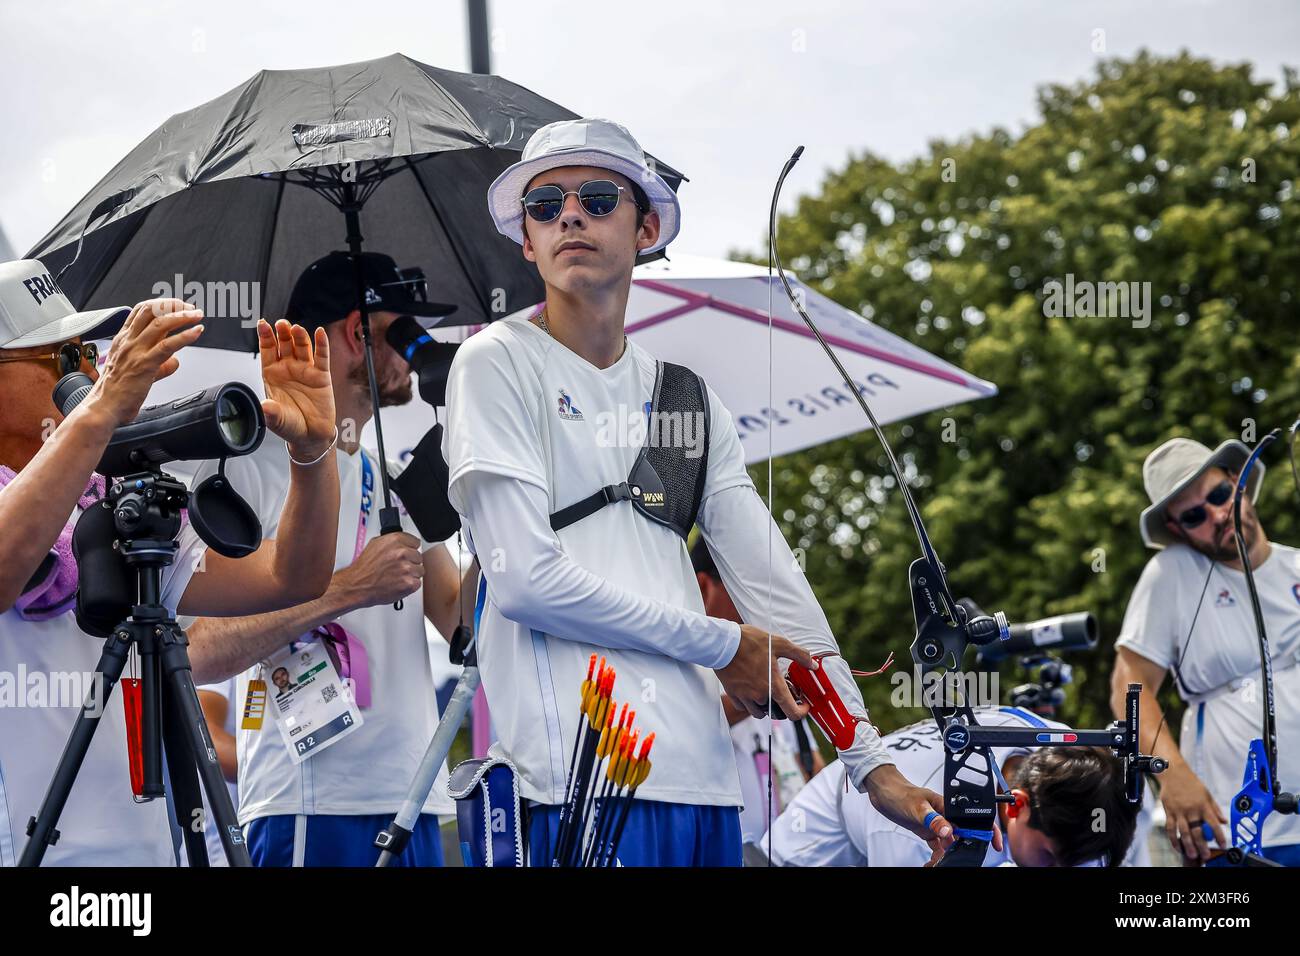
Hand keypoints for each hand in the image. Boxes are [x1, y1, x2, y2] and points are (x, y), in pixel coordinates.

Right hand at [85, 298, 203, 425]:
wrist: (103, 408)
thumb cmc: (116, 394)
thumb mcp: (138, 373)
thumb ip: (159, 365)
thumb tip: (175, 361)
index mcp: (123, 340)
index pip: (140, 311)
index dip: (160, 304)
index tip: (176, 305)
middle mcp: (128, 342)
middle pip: (150, 311)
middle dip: (173, 305)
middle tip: (189, 307)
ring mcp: (136, 352)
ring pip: (161, 324)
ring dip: (183, 316)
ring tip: (197, 316)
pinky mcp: (145, 365)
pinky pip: (168, 345)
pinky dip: (185, 336)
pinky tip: (197, 331)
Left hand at [258, 319, 334, 458]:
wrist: (311, 436)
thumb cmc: (291, 426)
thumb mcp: (277, 420)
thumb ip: (272, 413)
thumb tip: (266, 407)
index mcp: (272, 375)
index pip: (267, 350)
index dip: (265, 337)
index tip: (262, 325)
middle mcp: (288, 369)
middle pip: (284, 344)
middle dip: (282, 333)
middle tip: (281, 324)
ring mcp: (305, 370)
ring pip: (301, 347)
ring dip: (299, 336)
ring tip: (296, 329)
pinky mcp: (321, 375)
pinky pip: (321, 357)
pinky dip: (321, 344)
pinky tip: (319, 333)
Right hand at [334, 532, 422, 608]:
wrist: (357, 585)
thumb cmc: (364, 568)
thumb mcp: (375, 544)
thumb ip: (392, 542)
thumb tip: (403, 542)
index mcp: (395, 540)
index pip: (416, 543)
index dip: (409, 550)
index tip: (404, 555)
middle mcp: (401, 553)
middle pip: (418, 557)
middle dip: (410, 562)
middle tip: (397, 568)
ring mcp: (406, 568)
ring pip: (419, 570)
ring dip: (410, 574)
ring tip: (396, 576)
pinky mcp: (408, 583)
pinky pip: (418, 583)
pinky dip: (410, 585)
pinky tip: (398, 583)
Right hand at [716, 624, 812, 720]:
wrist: (723, 643)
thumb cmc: (750, 642)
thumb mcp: (779, 643)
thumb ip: (799, 655)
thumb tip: (813, 665)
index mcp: (774, 686)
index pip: (792, 712)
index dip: (801, 712)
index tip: (803, 705)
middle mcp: (760, 696)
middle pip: (775, 712)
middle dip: (782, 706)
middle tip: (782, 693)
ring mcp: (745, 697)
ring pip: (758, 712)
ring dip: (765, 707)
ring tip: (767, 692)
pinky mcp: (732, 693)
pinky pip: (743, 706)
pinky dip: (749, 703)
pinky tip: (751, 690)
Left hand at [864, 763, 1004, 865]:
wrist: (882, 791)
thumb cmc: (899, 792)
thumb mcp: (917, 807)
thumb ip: (933, 820)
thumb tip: (948, 832)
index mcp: (948, 805)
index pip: (974, 819)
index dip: (987, 832)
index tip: (994, 845)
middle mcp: (945, 815)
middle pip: (964, 834)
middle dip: (964, 848)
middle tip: (958, 859)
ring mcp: (937, 822)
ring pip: (951, 843)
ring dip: (949, 854)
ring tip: (939, 863)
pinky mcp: (927, 829)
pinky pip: (938, 846)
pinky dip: (938, 856)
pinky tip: (932, 863)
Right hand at [1159, 764, 1226, 860]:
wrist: (1173, 773)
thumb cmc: (1191, 783)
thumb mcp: (1207, 794)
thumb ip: (1215, 809)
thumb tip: (1224, 822)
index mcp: (1203, 806)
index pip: (1214, 824)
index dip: (1219, 836)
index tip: (1223, 845)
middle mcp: (1191, 810)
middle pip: (1197, 831)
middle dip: (1202, 845)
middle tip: (1206, 855)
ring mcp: (1179, 811)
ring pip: (1183, 831)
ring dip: (1188, 844)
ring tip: (1192, 855)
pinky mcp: (1168, 811)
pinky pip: (1170, 828)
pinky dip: (1173, 838)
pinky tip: (1177, 847)